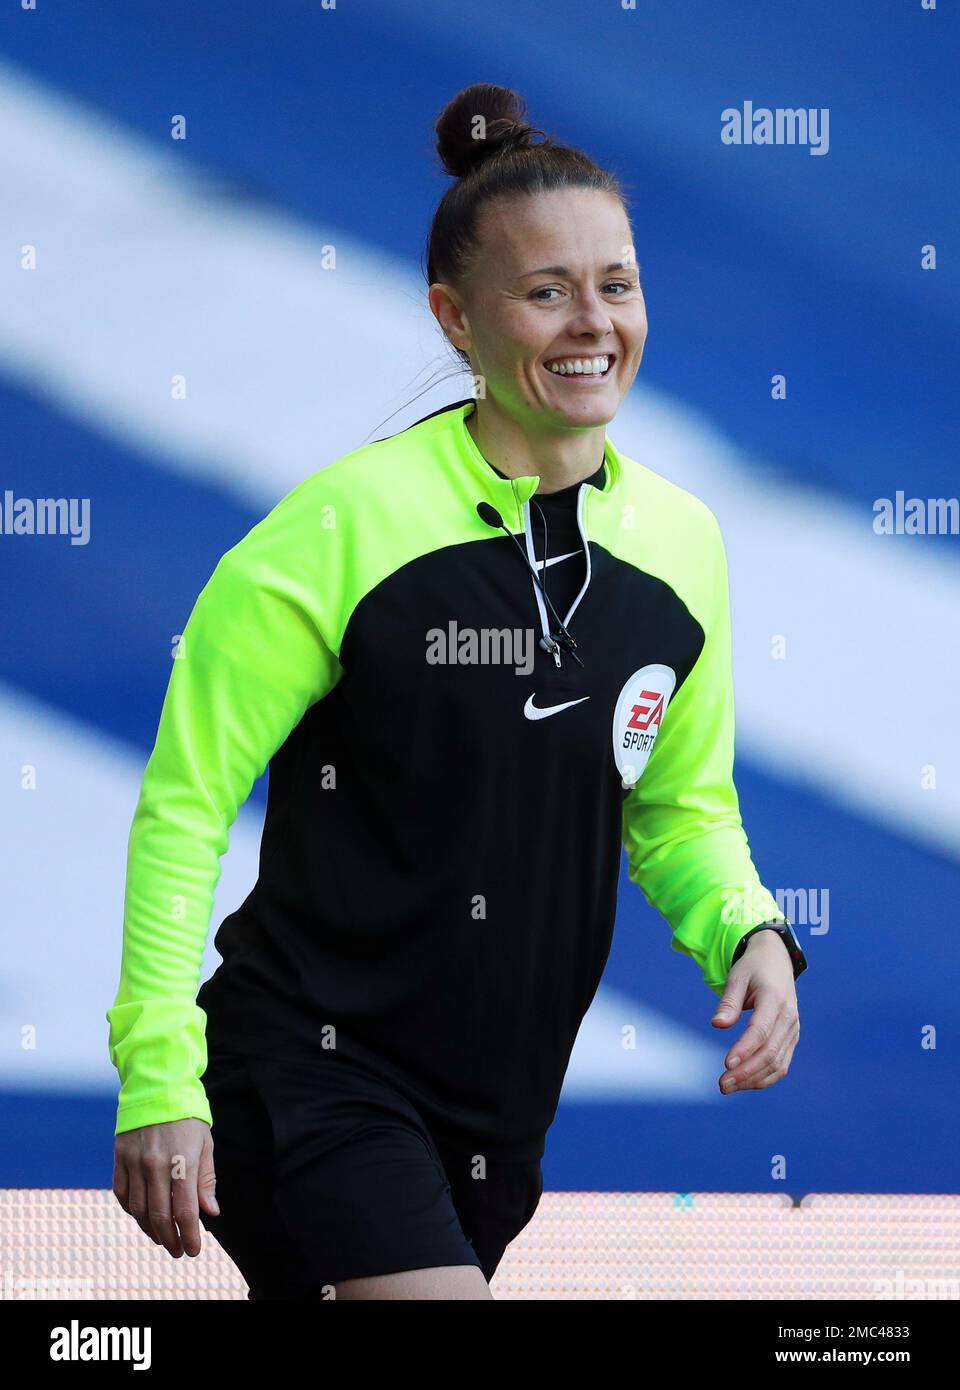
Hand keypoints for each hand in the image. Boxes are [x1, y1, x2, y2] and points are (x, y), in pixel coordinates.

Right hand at [113, 1118, 218, 1256]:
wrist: (157, 1087)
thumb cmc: (187, 1117)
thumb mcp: (205, 1144)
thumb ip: (206, 1180)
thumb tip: (210, 1212)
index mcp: (182, 1161)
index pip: (185, 1210)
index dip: (188, 1235)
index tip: (192, 1250)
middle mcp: (156, 1164)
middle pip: (160, 1216)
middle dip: (170, 1239)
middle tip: (177, 1250)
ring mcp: (135, 1162)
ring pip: (139, 1210)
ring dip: (150, 1229)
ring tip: (162, 1237)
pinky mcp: (120, 1158)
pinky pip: (122, 1194)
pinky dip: (132, 1211)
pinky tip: (142, 1216)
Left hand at [710, 931, 799, 1093]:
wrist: (777, 961)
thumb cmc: (753, 969)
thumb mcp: (737, 977)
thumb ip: (728, 1002)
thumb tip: (717, 1025)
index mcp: (775, 999)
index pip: (761, 1030)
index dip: (745, 1049)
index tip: (726, 1064)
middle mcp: (789, 1017)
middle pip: (770, 1052)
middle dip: (746, 1072)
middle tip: (722, 1084)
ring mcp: (793, 1030)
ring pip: (778, 1063)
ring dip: (754, 1079)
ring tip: (728, 1086)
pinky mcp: (791, 1038)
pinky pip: (781, 1064)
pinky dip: (764, 1077)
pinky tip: (744, 1083)